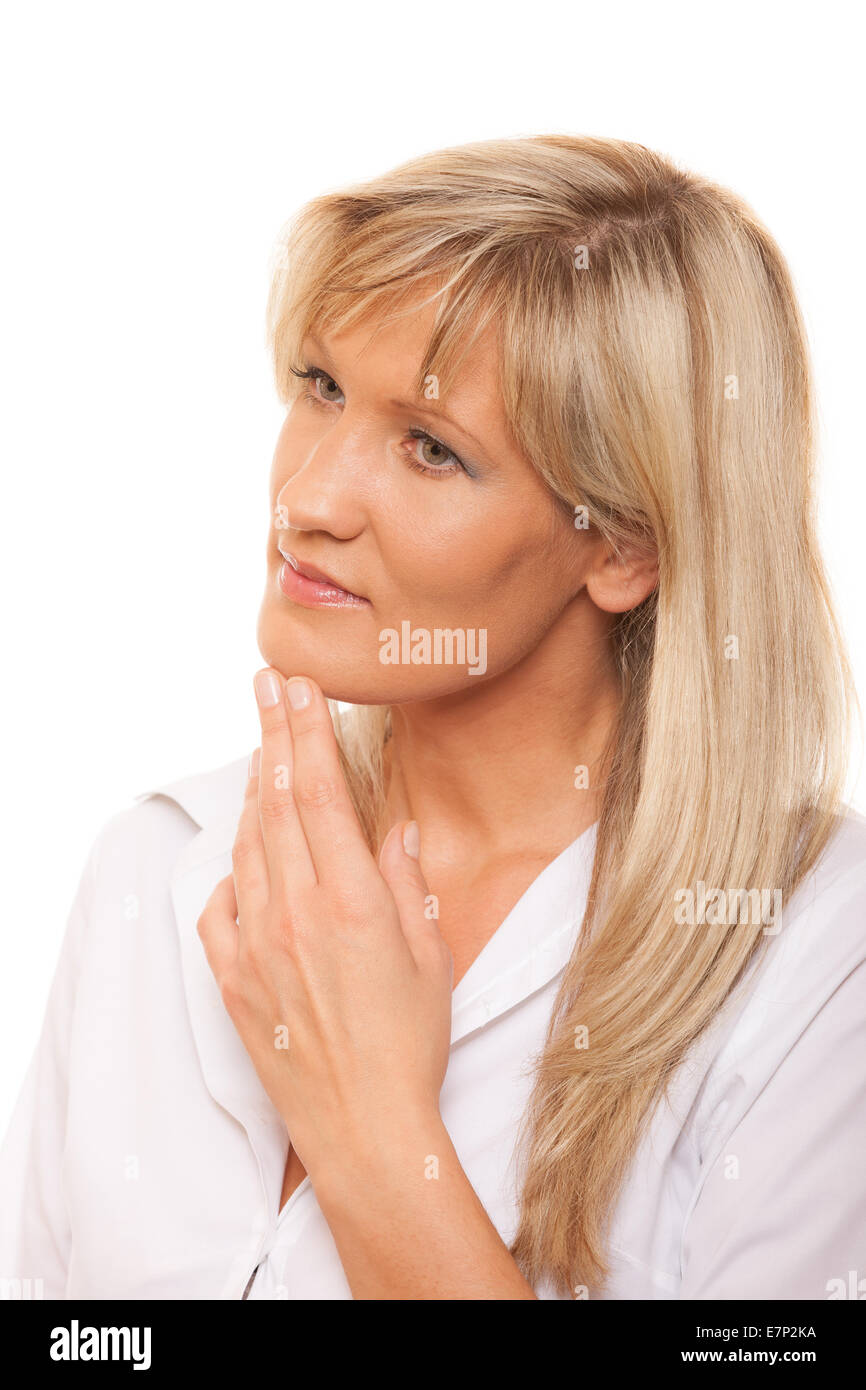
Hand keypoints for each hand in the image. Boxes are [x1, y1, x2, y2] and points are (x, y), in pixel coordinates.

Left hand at [196, 669, 452, 1195]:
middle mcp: (295, 912)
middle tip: (265, 685)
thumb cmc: (408, 1044)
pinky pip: (222, 907)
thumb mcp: (430, 955)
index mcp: (349, 899)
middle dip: (273, 734)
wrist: (363, 1125)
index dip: (307, 730)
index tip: (298, 687)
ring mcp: (257, 945)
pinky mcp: (235, 978)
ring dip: (255, 793)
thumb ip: (406, 883)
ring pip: (249, 846)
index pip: (319, 791)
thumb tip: (396, 829)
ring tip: (265, 752)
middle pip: (277, 802)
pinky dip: (234, 870)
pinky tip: (246, 856)